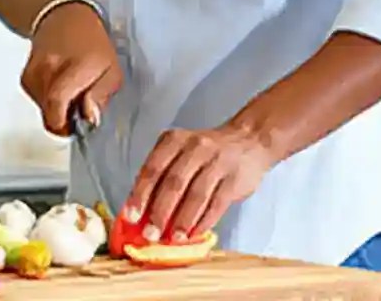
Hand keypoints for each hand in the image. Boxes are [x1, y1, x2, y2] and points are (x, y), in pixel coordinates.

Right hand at [20, 2, 122, 136]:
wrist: (64, 18)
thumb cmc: (91, 42)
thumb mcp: (112, 69)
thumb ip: (101, 96)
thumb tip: (89, 120)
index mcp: (75, 66)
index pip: (57, 103)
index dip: (64, 124)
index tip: (76, 127)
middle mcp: (49, 68)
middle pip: (50, 113)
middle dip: (66, 118)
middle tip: (81, 105)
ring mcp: (33, 73)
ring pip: (43, 110)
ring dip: (58, 109)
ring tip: (71, 90)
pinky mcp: (25, 79)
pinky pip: (37, 102)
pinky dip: (49, 101)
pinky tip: (59, 86)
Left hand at [124, 125, 276, 242]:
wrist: (248, 141)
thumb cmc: (204, 153)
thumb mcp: (180, 152)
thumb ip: (162, 176)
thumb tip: (141, 212)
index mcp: (174, 140)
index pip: (153, 168)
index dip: (140, 194)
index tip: (131, 216)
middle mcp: (195, 148)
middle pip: (174, 183)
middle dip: (160, 212)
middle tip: (150, 234)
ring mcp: (217, 163)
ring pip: (196, 196)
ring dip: (182, 221)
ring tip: (173, 239)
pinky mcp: (235, 179)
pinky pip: (217, 204)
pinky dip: (204, 222)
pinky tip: (194, 234)